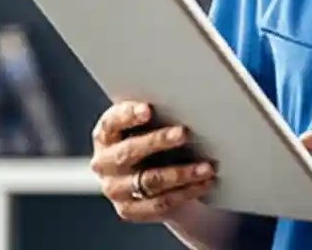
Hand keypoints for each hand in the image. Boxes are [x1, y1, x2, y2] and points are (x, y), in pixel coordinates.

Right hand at [89, 100, 216, 222]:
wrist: (150, 179)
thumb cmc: (153, 140)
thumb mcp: (150, 125)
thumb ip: (159, 114)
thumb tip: (189, 101)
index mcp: (105, 135)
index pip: (111, 123)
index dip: (128, 115)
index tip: (148, 109)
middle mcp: (104, 163)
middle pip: (128, 152)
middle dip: (158, 141)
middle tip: (184, 133)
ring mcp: (115, 189)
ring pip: (149, 181)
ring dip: (181, 174)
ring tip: (207, 167)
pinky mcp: (130, 210)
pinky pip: (160, 203)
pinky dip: (186, 193)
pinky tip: (204, 183)